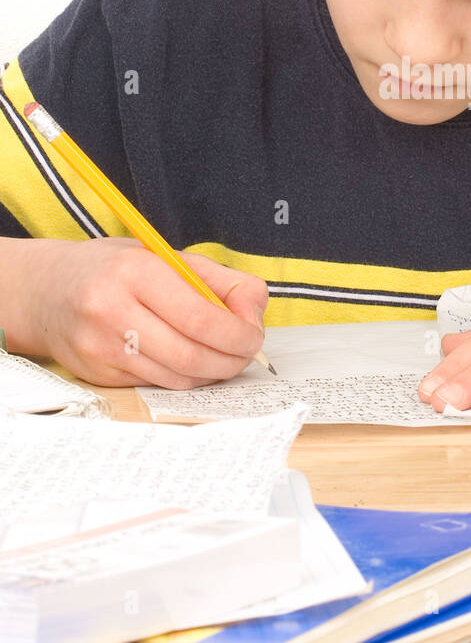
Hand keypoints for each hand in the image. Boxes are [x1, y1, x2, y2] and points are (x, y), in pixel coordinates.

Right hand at [24, 236, 267, 388]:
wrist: (44, 290)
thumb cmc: (114, 269)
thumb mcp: (165, 256)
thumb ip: (218, 280)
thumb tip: (254, 313)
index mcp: (136, 271)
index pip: (200, 316)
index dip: (237, 334)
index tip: (254, 336)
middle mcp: (112, 310)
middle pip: (191, 354)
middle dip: (231, 360)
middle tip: (245, 354)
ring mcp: (101, 347)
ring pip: (176, 376)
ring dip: (211, 373)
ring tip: (221, 357)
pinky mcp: (96, 374)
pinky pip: (156, 385)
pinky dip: (183, 378)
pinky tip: (190, 363)